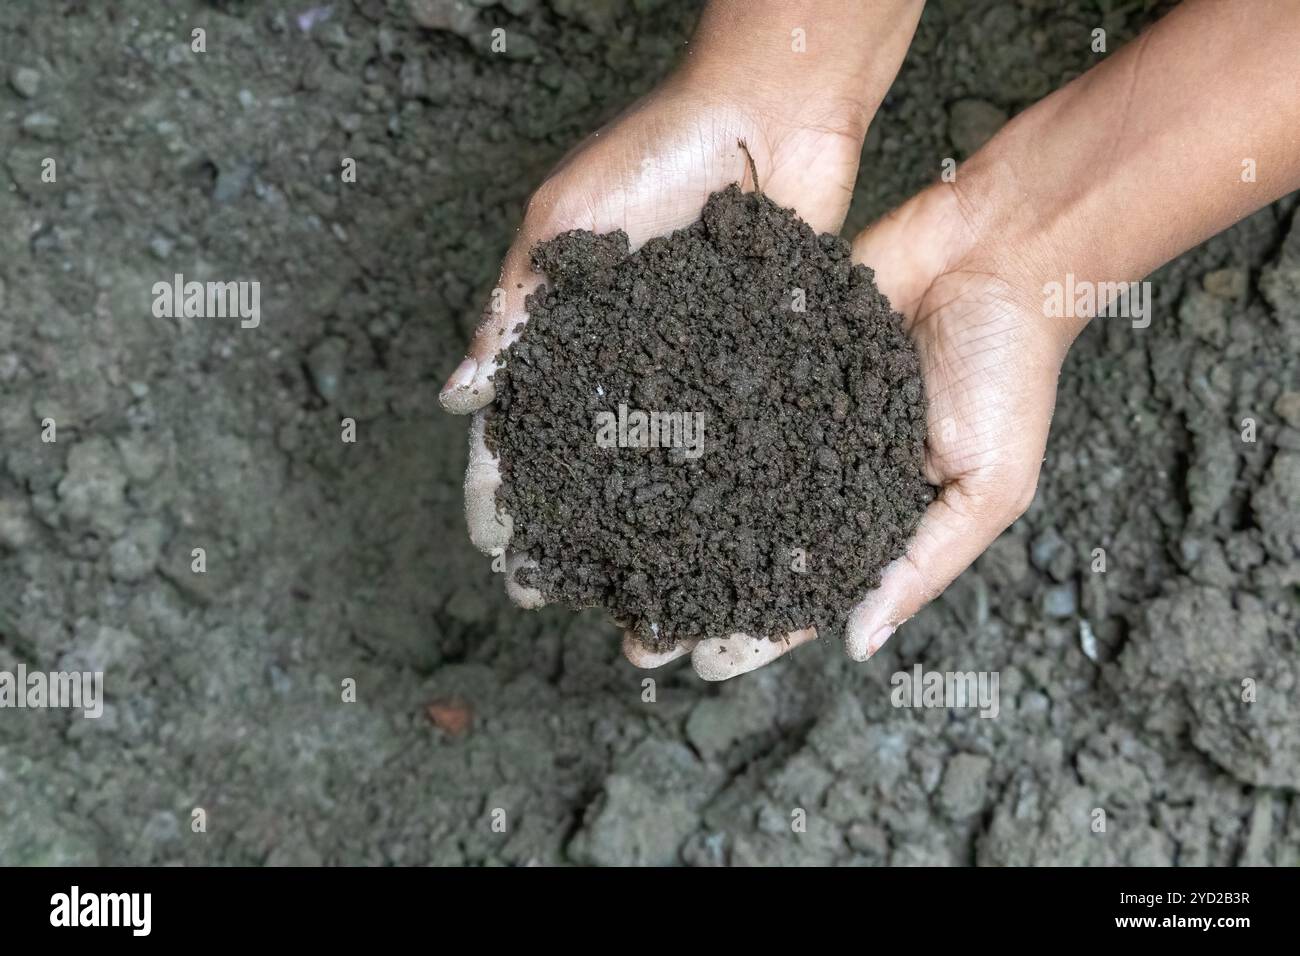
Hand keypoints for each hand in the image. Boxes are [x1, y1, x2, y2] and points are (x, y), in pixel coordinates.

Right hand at [439, 65, 871, 615]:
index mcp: (568, 333)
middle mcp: (625, 364)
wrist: (770, 113)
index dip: (502, 490)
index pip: (520, 428)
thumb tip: (458, 399)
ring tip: (636, 601)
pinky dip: (721, 501)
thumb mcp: (565, 221)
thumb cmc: (658, 150)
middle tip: (555, 596)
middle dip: (566, 535)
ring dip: (642, 539)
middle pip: (586, 469)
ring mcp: (690, 373)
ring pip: (659, 476)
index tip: (498, 549)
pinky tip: (718, 553)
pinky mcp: (754, 371)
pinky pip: (733, 446)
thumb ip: (515, 308)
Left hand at [642, 183, 1066, 678]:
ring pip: (720, 479)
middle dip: (695, 590)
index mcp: (877, 514)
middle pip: (748, 544)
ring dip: (668, 518)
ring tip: (608, 563)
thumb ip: (925, 563)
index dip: (759, 633)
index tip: (702, 666)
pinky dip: (679, 429)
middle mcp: (826, 472)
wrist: (996, 248)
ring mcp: (794, 414)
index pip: (808, 591)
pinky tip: (626, 457)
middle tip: (631, 632)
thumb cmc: (1010, 369)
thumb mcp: (989, 485)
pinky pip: (720, 399)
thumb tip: (860, 645)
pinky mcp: (773, 354)